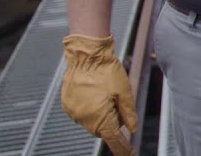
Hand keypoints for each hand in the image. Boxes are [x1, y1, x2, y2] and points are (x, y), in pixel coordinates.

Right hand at [61, 34, 137, 155]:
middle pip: (103, 130)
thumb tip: (132, 129)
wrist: (87, 55)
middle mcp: (85, 119)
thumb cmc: (106, 70)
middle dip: (112, 122)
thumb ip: (129, 113)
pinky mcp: (67, 104)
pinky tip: (95, 93)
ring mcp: (74, 113)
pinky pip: (82, 112)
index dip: (123, 148)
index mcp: (101, 118)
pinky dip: (90, 108)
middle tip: (118, 104)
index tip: (130, 153)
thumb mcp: (125, 92)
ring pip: (92, 121)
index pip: (114, 140)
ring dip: (100, 114)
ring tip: (105, 94)